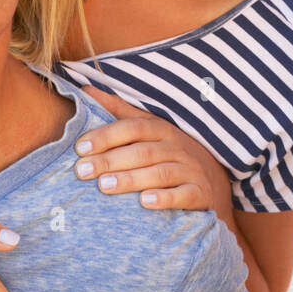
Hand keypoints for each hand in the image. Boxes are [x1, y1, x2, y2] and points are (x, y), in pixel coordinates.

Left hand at [74, 86, 230, 212]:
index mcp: (161, 129)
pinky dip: (164, 198)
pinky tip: (144, 201)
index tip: (80, 148)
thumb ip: (119, 111)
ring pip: (160, 173)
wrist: (212, 182)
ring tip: (104, 186)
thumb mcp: (149, 129)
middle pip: (142, 151)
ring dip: (131, 179)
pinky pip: (183, 194)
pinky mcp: (199, 192)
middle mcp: (177, 147)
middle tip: (82, 171)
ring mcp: (190, 170)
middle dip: (110, 160)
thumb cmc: (171, 153)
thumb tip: (86, 90)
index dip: (107, 136)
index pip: (133, 127)